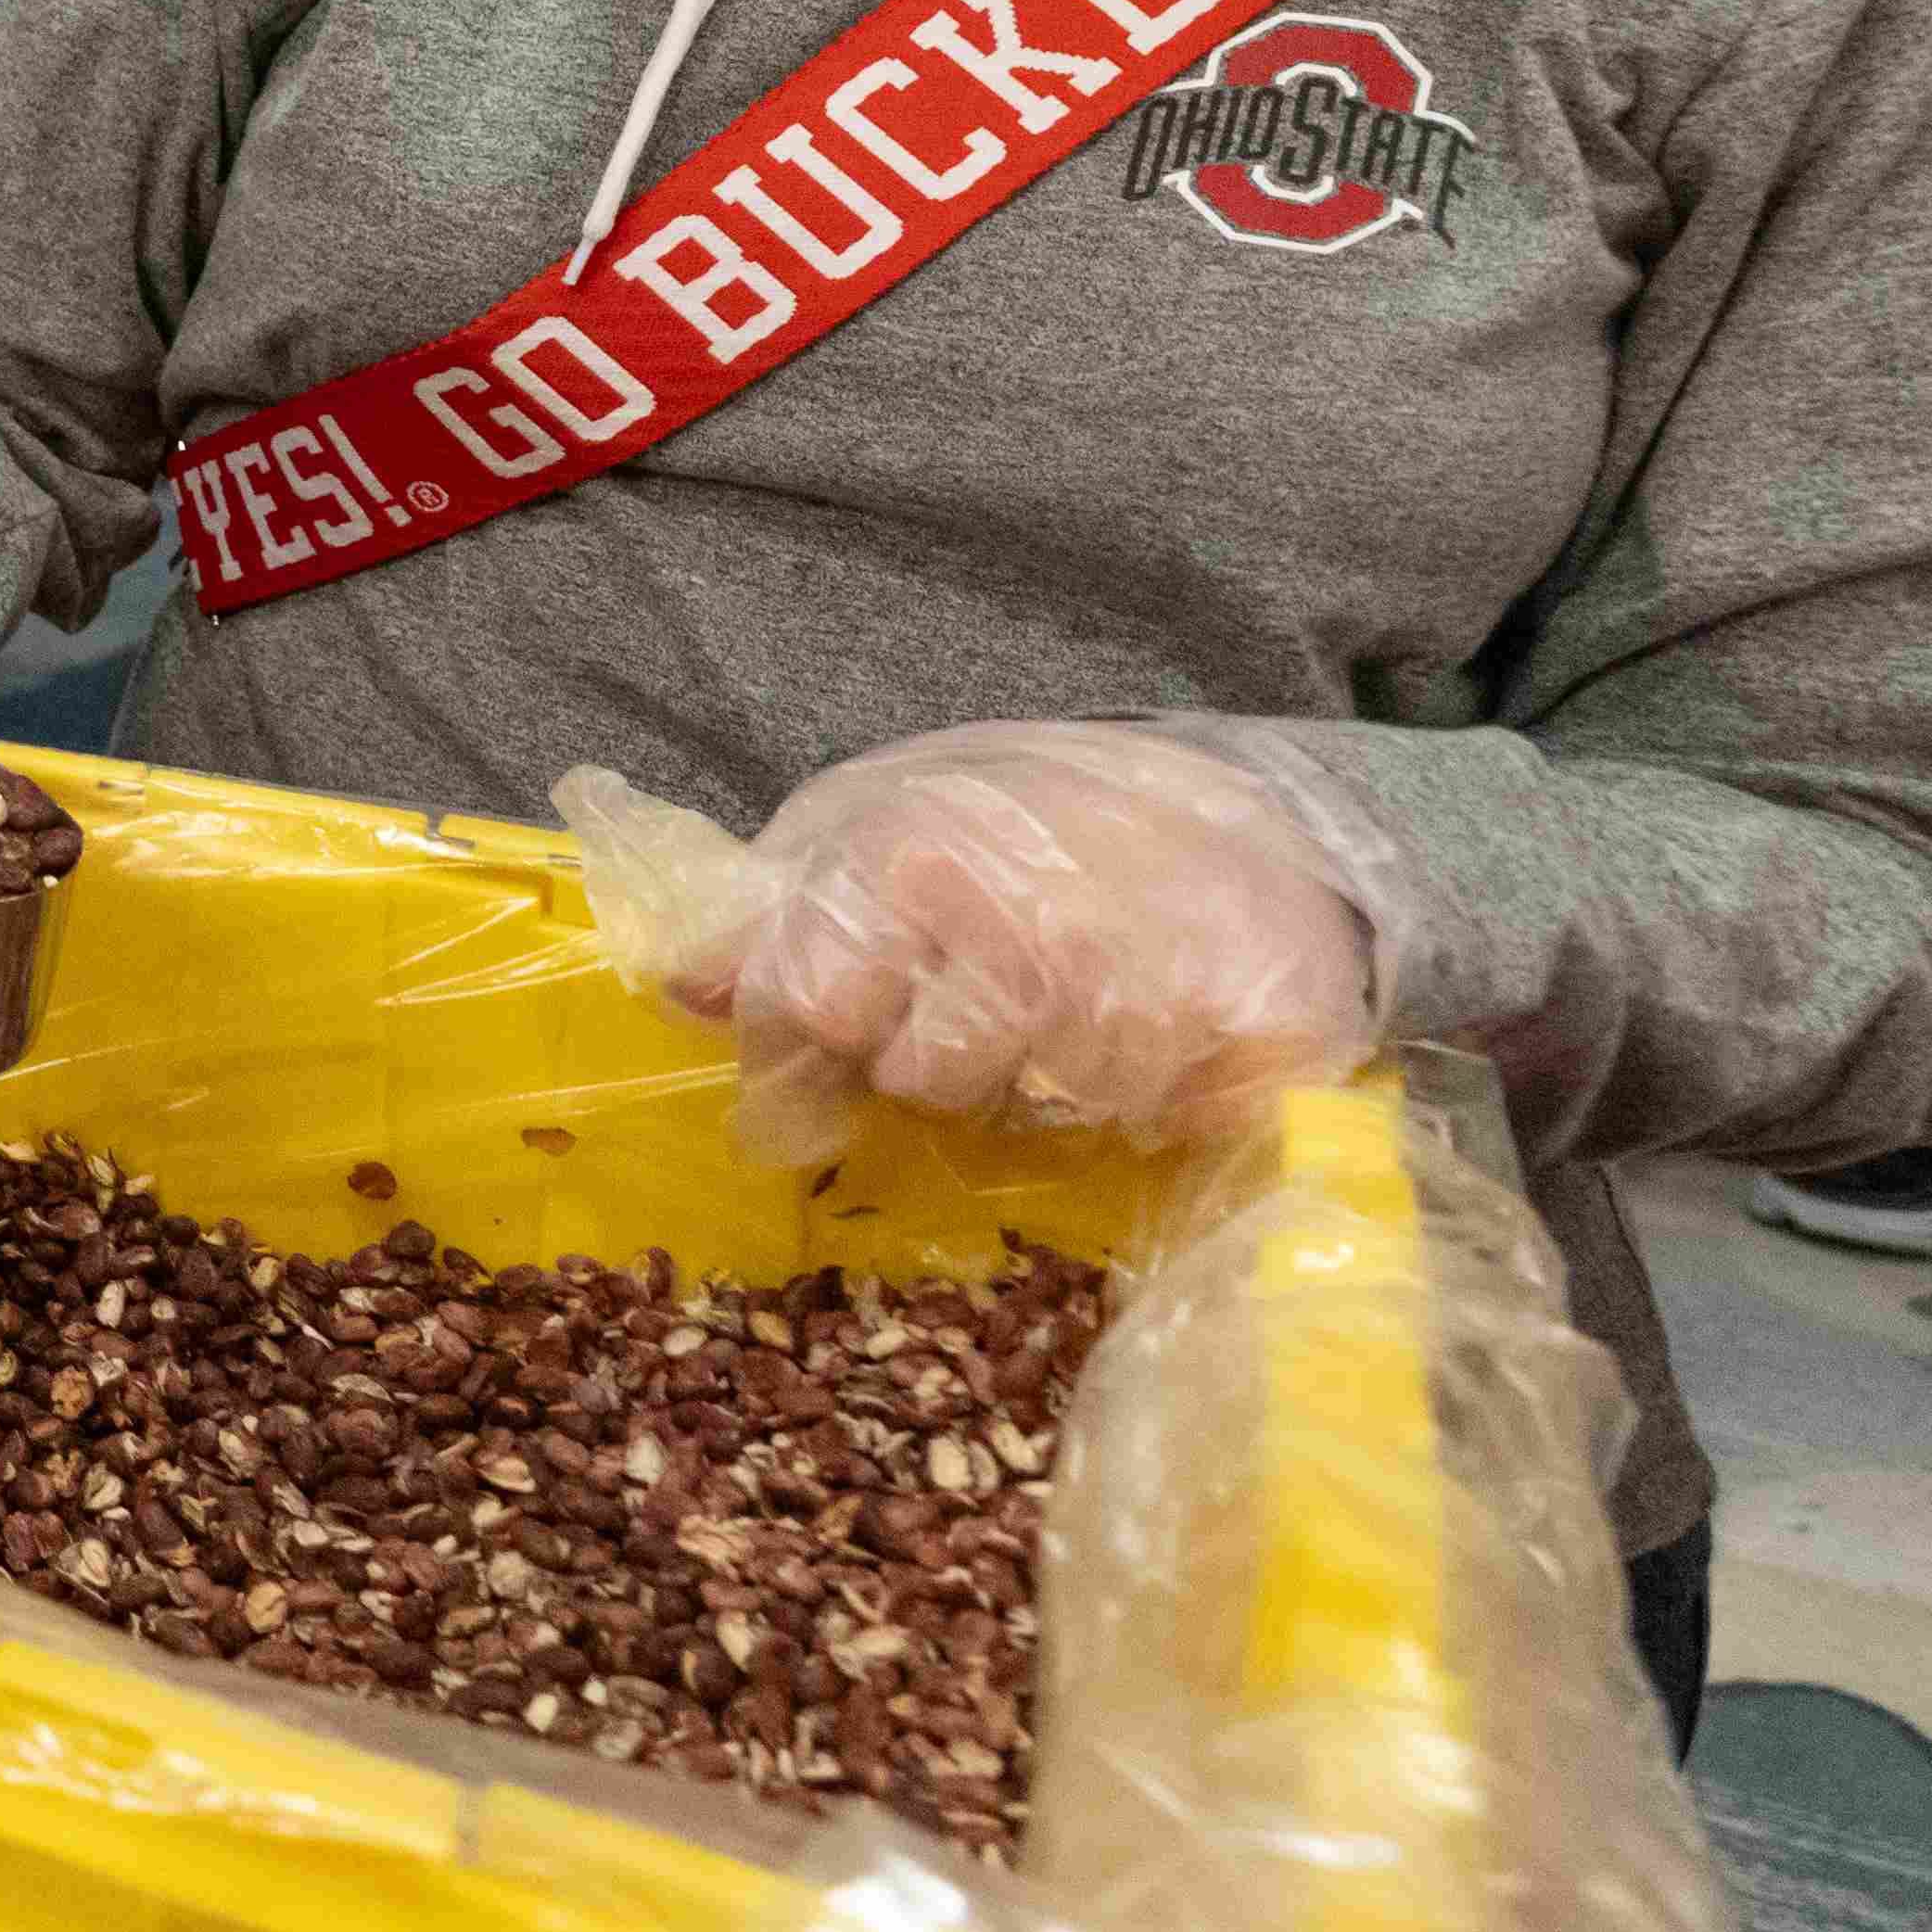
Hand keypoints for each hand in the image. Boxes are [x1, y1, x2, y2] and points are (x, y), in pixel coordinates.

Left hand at [572, 723, 1387, 1156]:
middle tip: (988, 996)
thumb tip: (680, 987)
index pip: (806, 1006)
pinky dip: (1159, 1098)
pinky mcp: (1251, 1035)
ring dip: (1048, 1082)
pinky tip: (1163, 1033)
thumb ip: (773, 913)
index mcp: (914, 856)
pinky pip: (1162, 1125)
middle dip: (937, 1058)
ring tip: (1079, 1004)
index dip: (818, 1027)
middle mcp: (1028, 924)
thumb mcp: (874, 830)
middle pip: (921, 1082)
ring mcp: (1145, 985)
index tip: (847, 1016)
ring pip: (1042, 1115)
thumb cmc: (1027, 824)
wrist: (1235, 806)